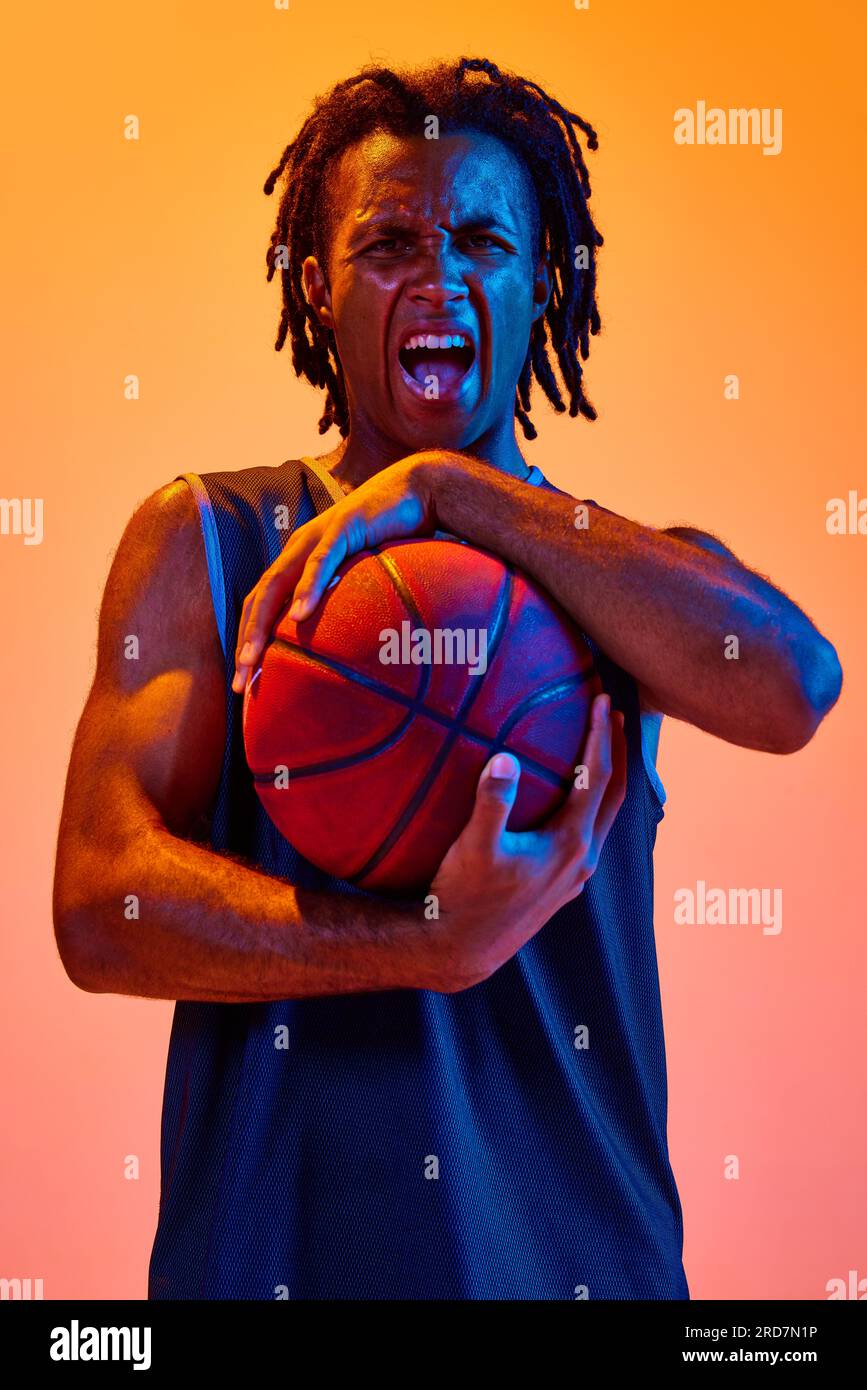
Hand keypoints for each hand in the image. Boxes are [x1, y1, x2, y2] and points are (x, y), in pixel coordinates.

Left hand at [231, 457, 435, 692]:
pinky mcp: (342, 528)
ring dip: (261, 625)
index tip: (246, 682)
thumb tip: (346, 648)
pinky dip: (306, 589)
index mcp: (298, 563)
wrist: (414, 491)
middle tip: (240, 686)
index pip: (262, 607)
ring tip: (252, 659)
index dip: (249, 642)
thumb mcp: (360, 578)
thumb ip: (346, 604)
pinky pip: (319, 563)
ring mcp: (316, 537)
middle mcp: (297, 550)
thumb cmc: (390, 537)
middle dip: (245, 644)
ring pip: (277, 585)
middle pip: (258, 601)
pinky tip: (299, 615)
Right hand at [423, 693, 626, 992]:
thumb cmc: (464, 897)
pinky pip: (589, 833)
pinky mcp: (561, 885)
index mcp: (569, 843)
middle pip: (614, 794)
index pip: (596, 776)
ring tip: (601, 749)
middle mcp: (582, 858)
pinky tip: (572, 800)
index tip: (603, 699)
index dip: (601, 735)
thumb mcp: (473, 848)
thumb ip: (492, 801)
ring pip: (605, 816)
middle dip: (618, 751)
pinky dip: (591, 805)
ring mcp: (575, 874)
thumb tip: (506, 759)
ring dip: (607, 779)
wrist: (460, 950)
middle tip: (615, 713)